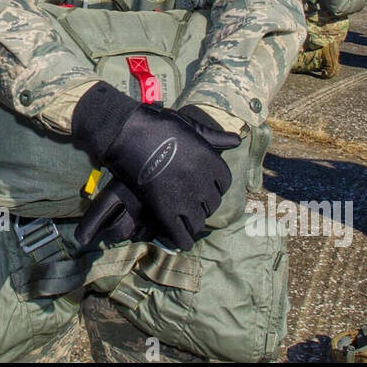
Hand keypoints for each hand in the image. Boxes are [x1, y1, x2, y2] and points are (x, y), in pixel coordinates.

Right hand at [71, 83, 238, 250]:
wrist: (129, 133)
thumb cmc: (159, 126)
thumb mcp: (191, 125)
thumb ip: (214, 136)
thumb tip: (237, 140)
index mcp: (210, 161)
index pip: (224, 182)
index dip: (215, 185)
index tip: (205, 185)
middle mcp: (202, 181)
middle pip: (213, 203)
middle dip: (204, 203)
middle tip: (192, 201)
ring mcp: (184, 197)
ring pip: (199, 221)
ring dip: (194, 221)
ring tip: (185, 218)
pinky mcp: (164, 209)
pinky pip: (180, 233)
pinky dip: (182, 239)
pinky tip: (181, 240)